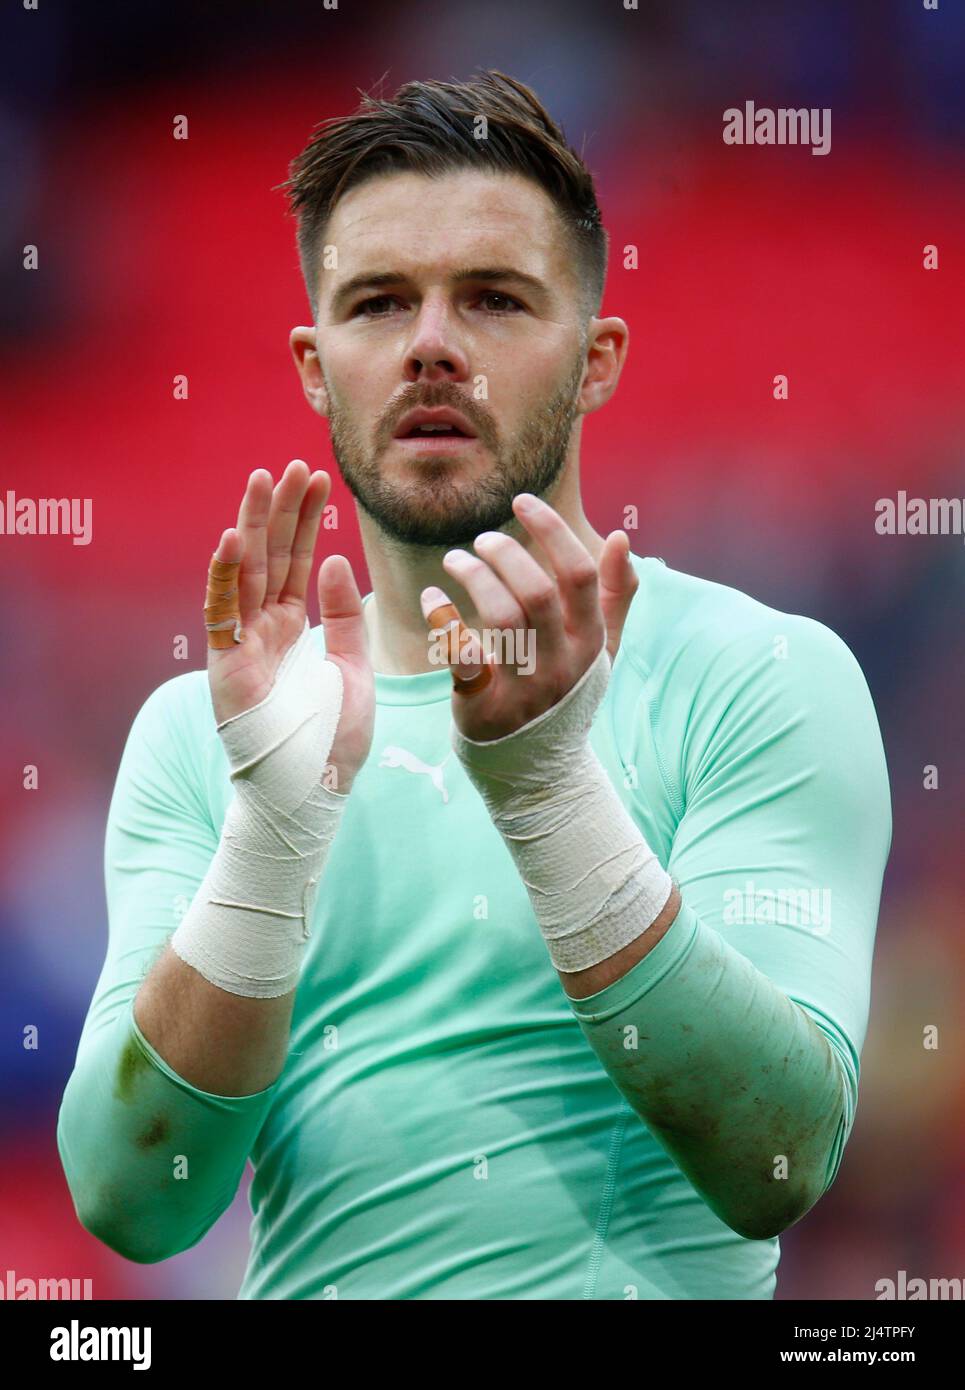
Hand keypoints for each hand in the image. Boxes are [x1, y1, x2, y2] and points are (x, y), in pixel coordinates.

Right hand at [206, 460, 373, 792]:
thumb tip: (336, 560)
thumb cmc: (331, 742)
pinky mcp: (225, 666)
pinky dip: (226, 576)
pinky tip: (235, 538)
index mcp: (291, 630)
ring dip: (253, 525)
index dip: (308, 523)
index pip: (299, 564)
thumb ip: (343, 617)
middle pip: (271, 558)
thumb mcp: (352, 669)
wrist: (312, 794)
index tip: (321, 481)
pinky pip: (221, 612)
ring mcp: (240, 645)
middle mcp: (261, 630)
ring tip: (264, 479)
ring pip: (246, 573)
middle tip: (295, 464)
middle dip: (282, 511)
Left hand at [419, 492, 638, 742]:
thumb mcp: (600, 651)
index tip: (521, 501)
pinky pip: (462, 656)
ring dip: (473, 578)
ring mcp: (525, 689)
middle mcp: (562, 665)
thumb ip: (614, 595)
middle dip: (505, 554)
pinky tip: (431, 598)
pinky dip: (443, 619)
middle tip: (481, 539)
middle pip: (537, 592)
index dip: (551, 530)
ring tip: (454, 560)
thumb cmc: (565, 696)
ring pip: (501, 619)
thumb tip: (620, 537)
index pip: (578, 574)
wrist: (537, 772)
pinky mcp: (485, 708)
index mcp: (591, 642)